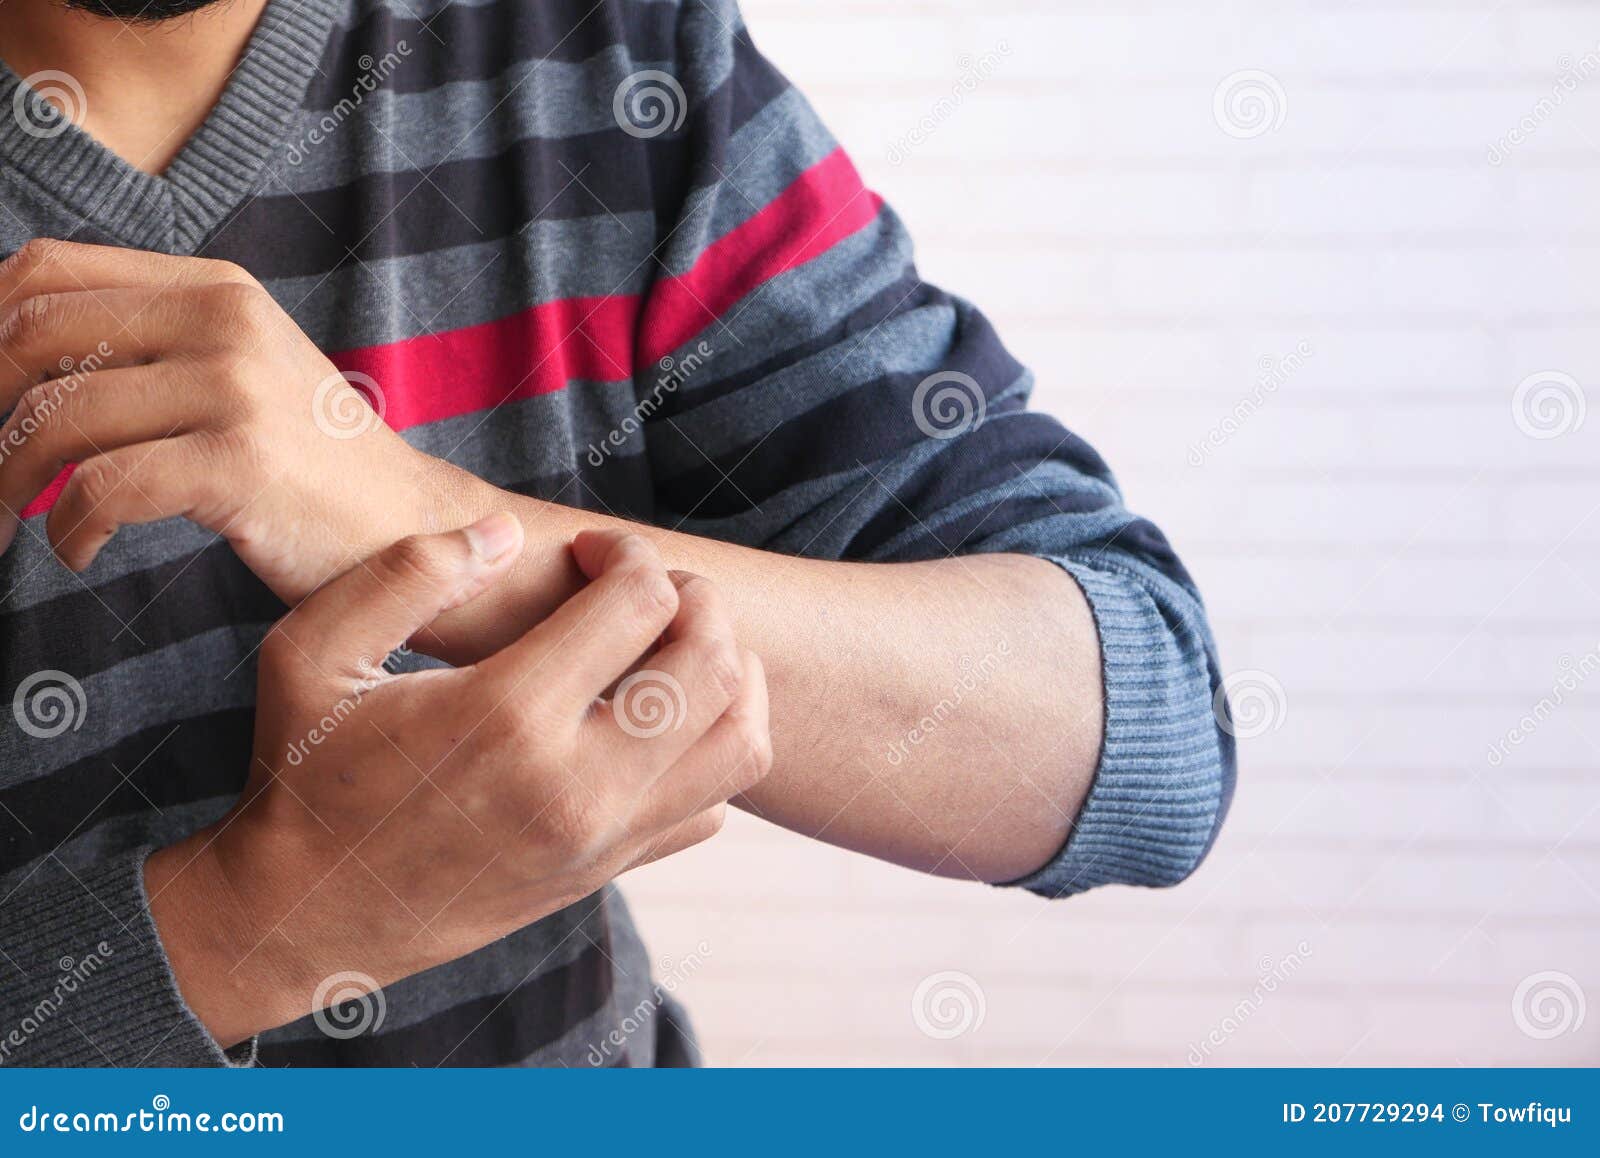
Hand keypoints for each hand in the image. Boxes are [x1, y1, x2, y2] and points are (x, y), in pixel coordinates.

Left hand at [0, 238, 467, 600]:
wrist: (413, 525)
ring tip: (10, 524)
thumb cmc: (310, 463)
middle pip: (35, 336)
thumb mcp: (240, 372)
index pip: (49, 269)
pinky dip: (70, 528)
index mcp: (216, 288)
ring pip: (60, 417)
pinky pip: (105, 487)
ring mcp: (238, 388)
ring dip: (7, 483)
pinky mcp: (243, 463)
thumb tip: (10, 353)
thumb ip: (152, 345)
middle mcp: (226, 320)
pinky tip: (78, 550)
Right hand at [144, 517, 771, 1045]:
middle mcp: (577, 784)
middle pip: (714, 665)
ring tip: (674, 648)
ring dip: (731, 676)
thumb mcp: (312, 651)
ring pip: (741, 743)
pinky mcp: (608, 872)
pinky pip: (714, 807)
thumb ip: (407, 574)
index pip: (640, 604)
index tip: (591, 551)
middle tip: (648, 588)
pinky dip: (709, 753)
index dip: (628, 553)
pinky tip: (654, 722)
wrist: (302, 915)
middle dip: (698, 601)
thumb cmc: (304, 772)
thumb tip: (507, 532)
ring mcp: (603, 838)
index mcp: (507, 715)